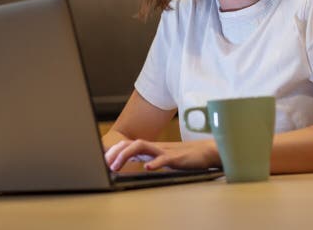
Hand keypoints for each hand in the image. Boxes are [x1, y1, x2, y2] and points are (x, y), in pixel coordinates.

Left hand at [104, 139, 219, 171]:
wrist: (208, 152)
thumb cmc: (186, 157)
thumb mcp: (163, 157)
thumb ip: (149, 157)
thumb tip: (133, 161)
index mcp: (152, 147)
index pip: (128, 144)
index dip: (114, 151)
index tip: (104, 161)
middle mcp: (156, 146)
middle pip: (131, 143)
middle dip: (116, 152)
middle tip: (106, 165)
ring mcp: (166, 151)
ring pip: (142, 147)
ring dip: (127, 155)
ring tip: (117, 166)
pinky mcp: (177, 158)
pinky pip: (164, 159)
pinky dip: (155, 163)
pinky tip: (147, 168)